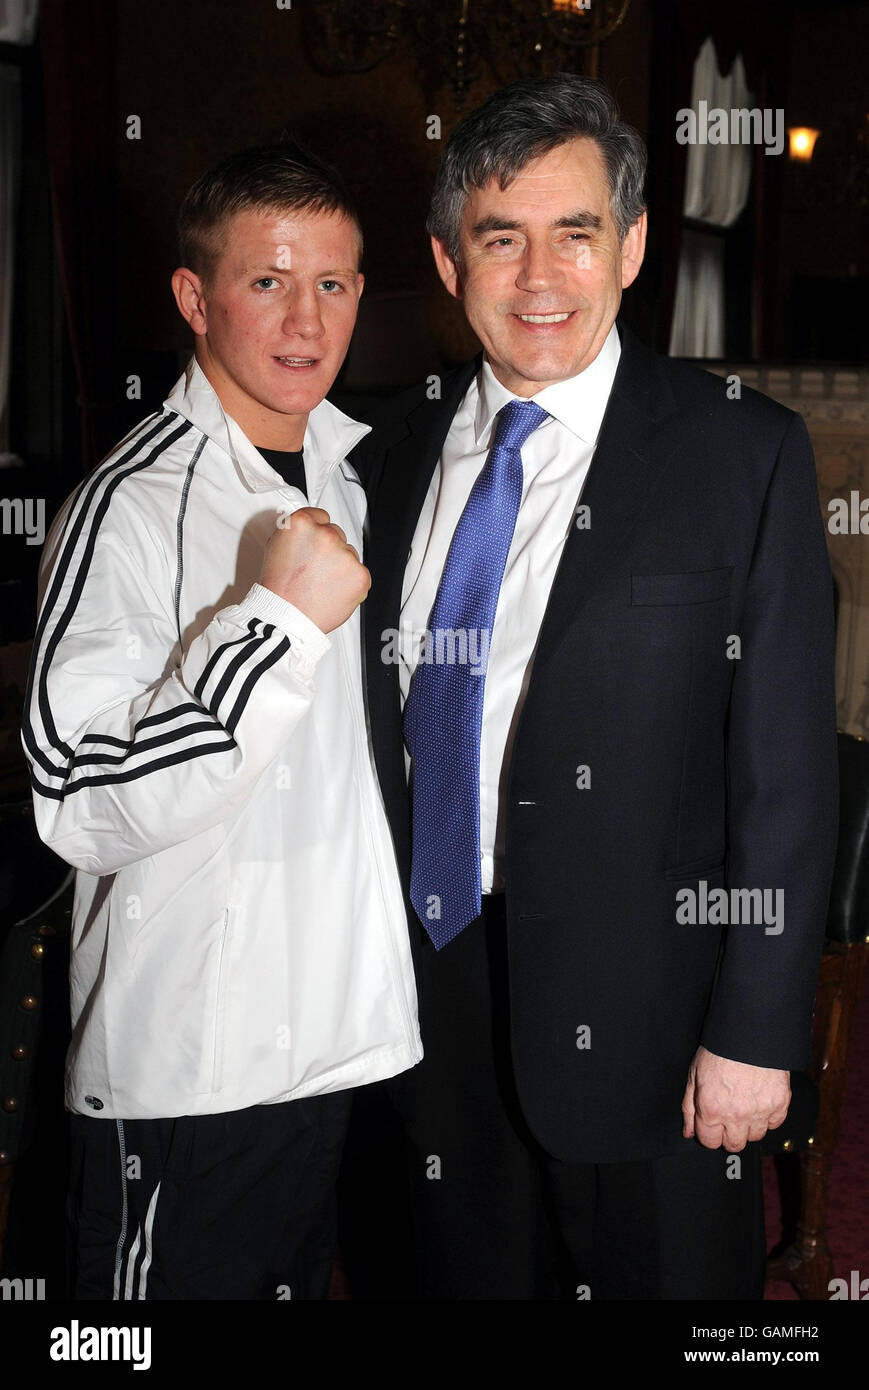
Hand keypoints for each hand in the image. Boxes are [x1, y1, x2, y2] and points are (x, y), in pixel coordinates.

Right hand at [260, 507, 370, 634]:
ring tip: (321, 584)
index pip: (321, 516)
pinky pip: (360, 573)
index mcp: (302, 523)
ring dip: (340, 566)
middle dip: (329, 550)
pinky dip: (350, 583)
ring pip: (349, 554)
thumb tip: (312, 527)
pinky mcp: (360, 574)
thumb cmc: (279, 588)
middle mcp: (326, 535)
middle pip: (337, 534)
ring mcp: (345, 554)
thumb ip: (297, 532)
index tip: (313, 546)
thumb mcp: (276, 546)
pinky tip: (333, 592)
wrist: (286, 618)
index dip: (316, 534)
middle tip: (314, 570)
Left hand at [681, 1045, 789, 1151]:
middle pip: (734, 1145)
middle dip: (729, 1134)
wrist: (749, 1032)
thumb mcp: (694, 1075)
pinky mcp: (780, 1104)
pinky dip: (768, 1116)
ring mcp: (760, 1111)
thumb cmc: (719, 1050)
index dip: (709, 1133)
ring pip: (755, 1137)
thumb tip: (689, 1131)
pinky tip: (759, 1101)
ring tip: (745, 1105)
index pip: (710, 1142)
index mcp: (712, 1109)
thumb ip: (689, 1107)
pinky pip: (774, 1124)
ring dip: (749, 1126)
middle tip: (729, 1117)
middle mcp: (736, 1115)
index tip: (712, 1125)